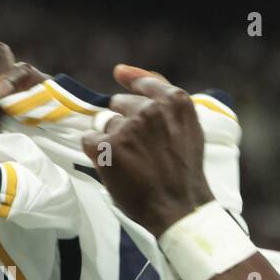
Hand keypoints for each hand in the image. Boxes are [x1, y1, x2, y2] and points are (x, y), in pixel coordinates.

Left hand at [80, 65, 213, 237]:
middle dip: (126, 122)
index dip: (132, 82)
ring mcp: (128, 128)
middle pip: (120, 104)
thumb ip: (164, 101)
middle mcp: (151, 110)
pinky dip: (99, 154)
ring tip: (132, 164)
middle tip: (142, 150)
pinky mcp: (108, 147)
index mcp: (176, 103)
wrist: (180, 208)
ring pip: (105, 123)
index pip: (145, 83)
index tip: (121, 78)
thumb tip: (121, 70)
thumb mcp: (189, 130)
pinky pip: (90, 140)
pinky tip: (115, 168)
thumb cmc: (185, 172)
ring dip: (113, 141)